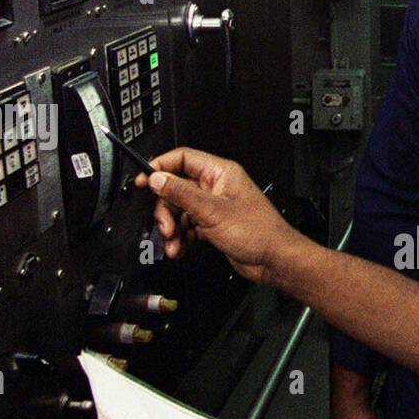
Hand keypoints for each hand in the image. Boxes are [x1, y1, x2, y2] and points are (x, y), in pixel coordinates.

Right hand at [135, 146, 292, 283]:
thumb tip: (158, 178)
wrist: (273, 260)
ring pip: (180, 210)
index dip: (160, 167)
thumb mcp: (212, 211)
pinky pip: (188, 226)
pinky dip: (181, 237)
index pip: (182, 158)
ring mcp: (214, 206)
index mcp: (219, 173)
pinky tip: (180, 248)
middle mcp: (216, 187)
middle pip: (176, 188)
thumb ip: (182, 193)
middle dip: (166, 209)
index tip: (144, 180)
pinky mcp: (213, 225)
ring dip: (172, 227)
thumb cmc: (258, 232)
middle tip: (165, 225)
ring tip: (173, 242)